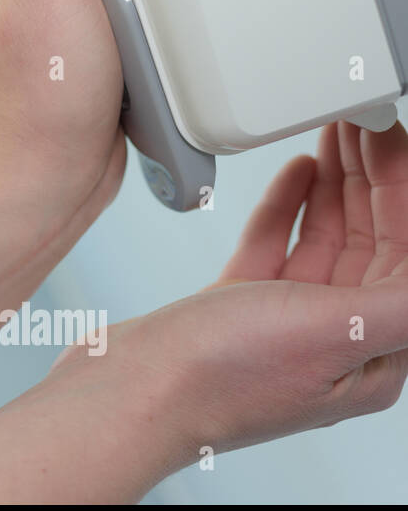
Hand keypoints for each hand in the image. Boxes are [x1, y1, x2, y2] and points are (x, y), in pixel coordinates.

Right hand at [48, 120, 407, 493]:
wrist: (132, 390)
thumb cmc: (222, 377)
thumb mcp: (333, 330)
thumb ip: (400, 298)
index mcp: (372, 354)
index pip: (407, 253)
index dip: (400, 188)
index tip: (391, 136)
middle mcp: (333, 338)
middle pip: (371, 241)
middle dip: (372, 177)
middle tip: (365, 120)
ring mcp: (282, 320)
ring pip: (325, 237)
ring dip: (335, 182)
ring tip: (336, 131)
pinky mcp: (236, 305)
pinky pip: (276, 244)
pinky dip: (288, 205)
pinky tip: (297, 171)